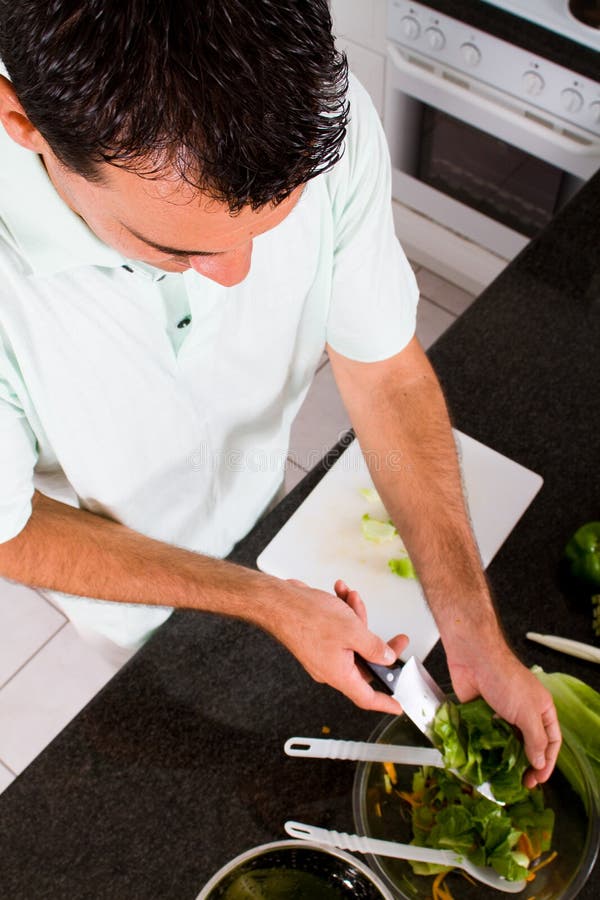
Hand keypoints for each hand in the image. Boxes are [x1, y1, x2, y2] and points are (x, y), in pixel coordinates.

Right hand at [266, 576, 408, 713]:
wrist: (277, 601)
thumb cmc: (306, 617)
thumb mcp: (352, 631)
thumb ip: (374, 647)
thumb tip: (387, 658)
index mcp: (339, 674)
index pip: (366, 697)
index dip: (384, 703)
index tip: (397, 706)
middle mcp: (329, 668)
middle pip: (364, 663)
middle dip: (379, 644)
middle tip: (397, 638)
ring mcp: (322, 653)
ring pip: (352, 641)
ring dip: (357, 618)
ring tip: (352, 599)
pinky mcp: (316, 639)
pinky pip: (338, 631)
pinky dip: (343, 613)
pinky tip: (340, 594)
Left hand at [446, 638, 560, 787]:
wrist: (473, 658)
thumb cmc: (504, 677)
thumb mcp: (527, 712)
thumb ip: (535, 740)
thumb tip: (539, 762)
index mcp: (541, 708)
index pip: (552, 741)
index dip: (547, 762)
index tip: (539, 779)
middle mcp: (523, 711)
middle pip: (529, 744)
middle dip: (526, 764)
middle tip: (521, 782)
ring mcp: (501, 713)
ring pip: (506, 742)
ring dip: (505, 758)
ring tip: (502, 775)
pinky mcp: (482, 713)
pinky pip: (486, 736)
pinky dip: (486, 748)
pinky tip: (484, 759)